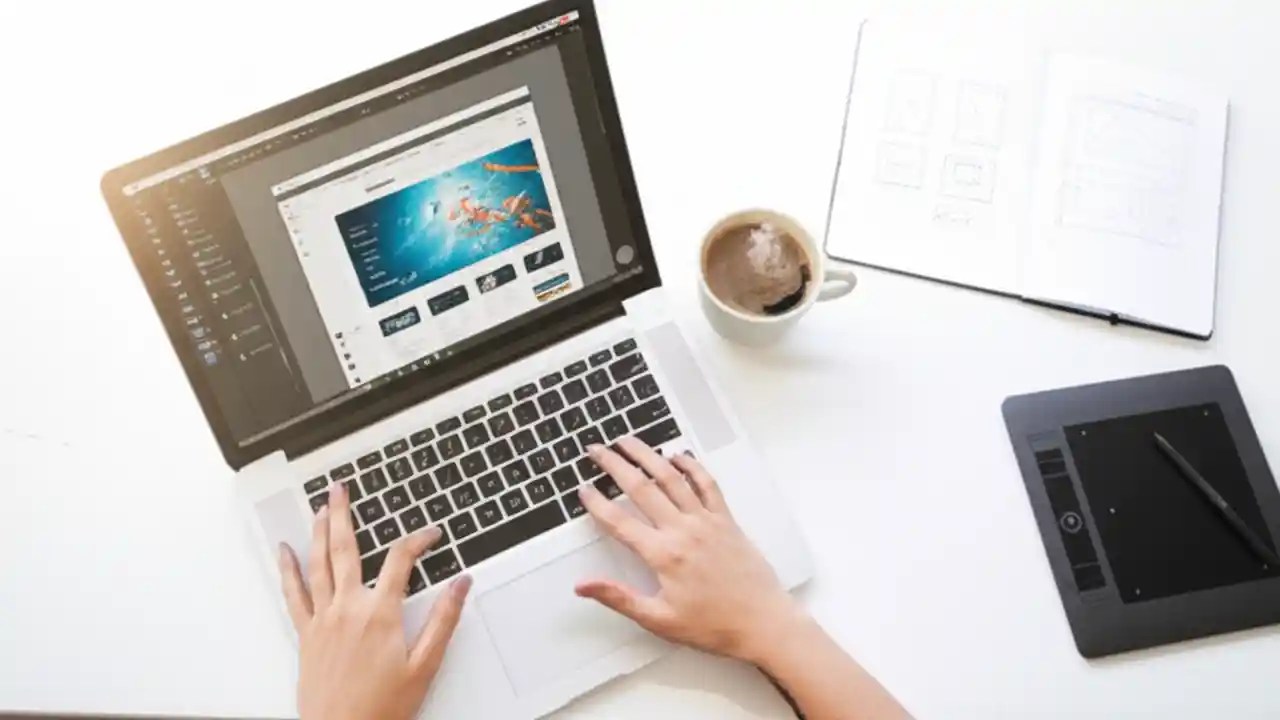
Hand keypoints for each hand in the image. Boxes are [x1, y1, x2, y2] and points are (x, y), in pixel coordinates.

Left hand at [278, 482, 471, 719]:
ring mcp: (323, 619)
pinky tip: (285, 552)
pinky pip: (294, 594)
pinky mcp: (306, 634)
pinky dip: (288, 570)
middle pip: (346, 549)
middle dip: (343, 515)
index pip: (400, 560)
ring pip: (318, 564)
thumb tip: (461, 584)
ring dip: (317, 532)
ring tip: (319, 509)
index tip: (430, 534)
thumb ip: (444, 620)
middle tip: (341, 490)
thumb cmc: (383, 707)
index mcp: (380, 613)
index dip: (418, 540)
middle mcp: (348, 609)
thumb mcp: (425, 664)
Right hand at [575, 438, 802, 663]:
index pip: (619, 522)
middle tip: (596, 450)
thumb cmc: (713, 625)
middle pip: (641, 488)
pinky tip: (678, 456)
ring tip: (627, 440)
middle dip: (614, 465)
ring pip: (672, 477)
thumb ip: (619, 598)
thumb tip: (583, 586)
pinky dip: (691, 466)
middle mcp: (683, 530)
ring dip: (647, 455)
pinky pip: (707, 484)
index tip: (582, 489)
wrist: (763, 622)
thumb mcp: (659, 620)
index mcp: (663, 555)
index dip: (597, 503)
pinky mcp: (726, 519)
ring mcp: (707, 521)